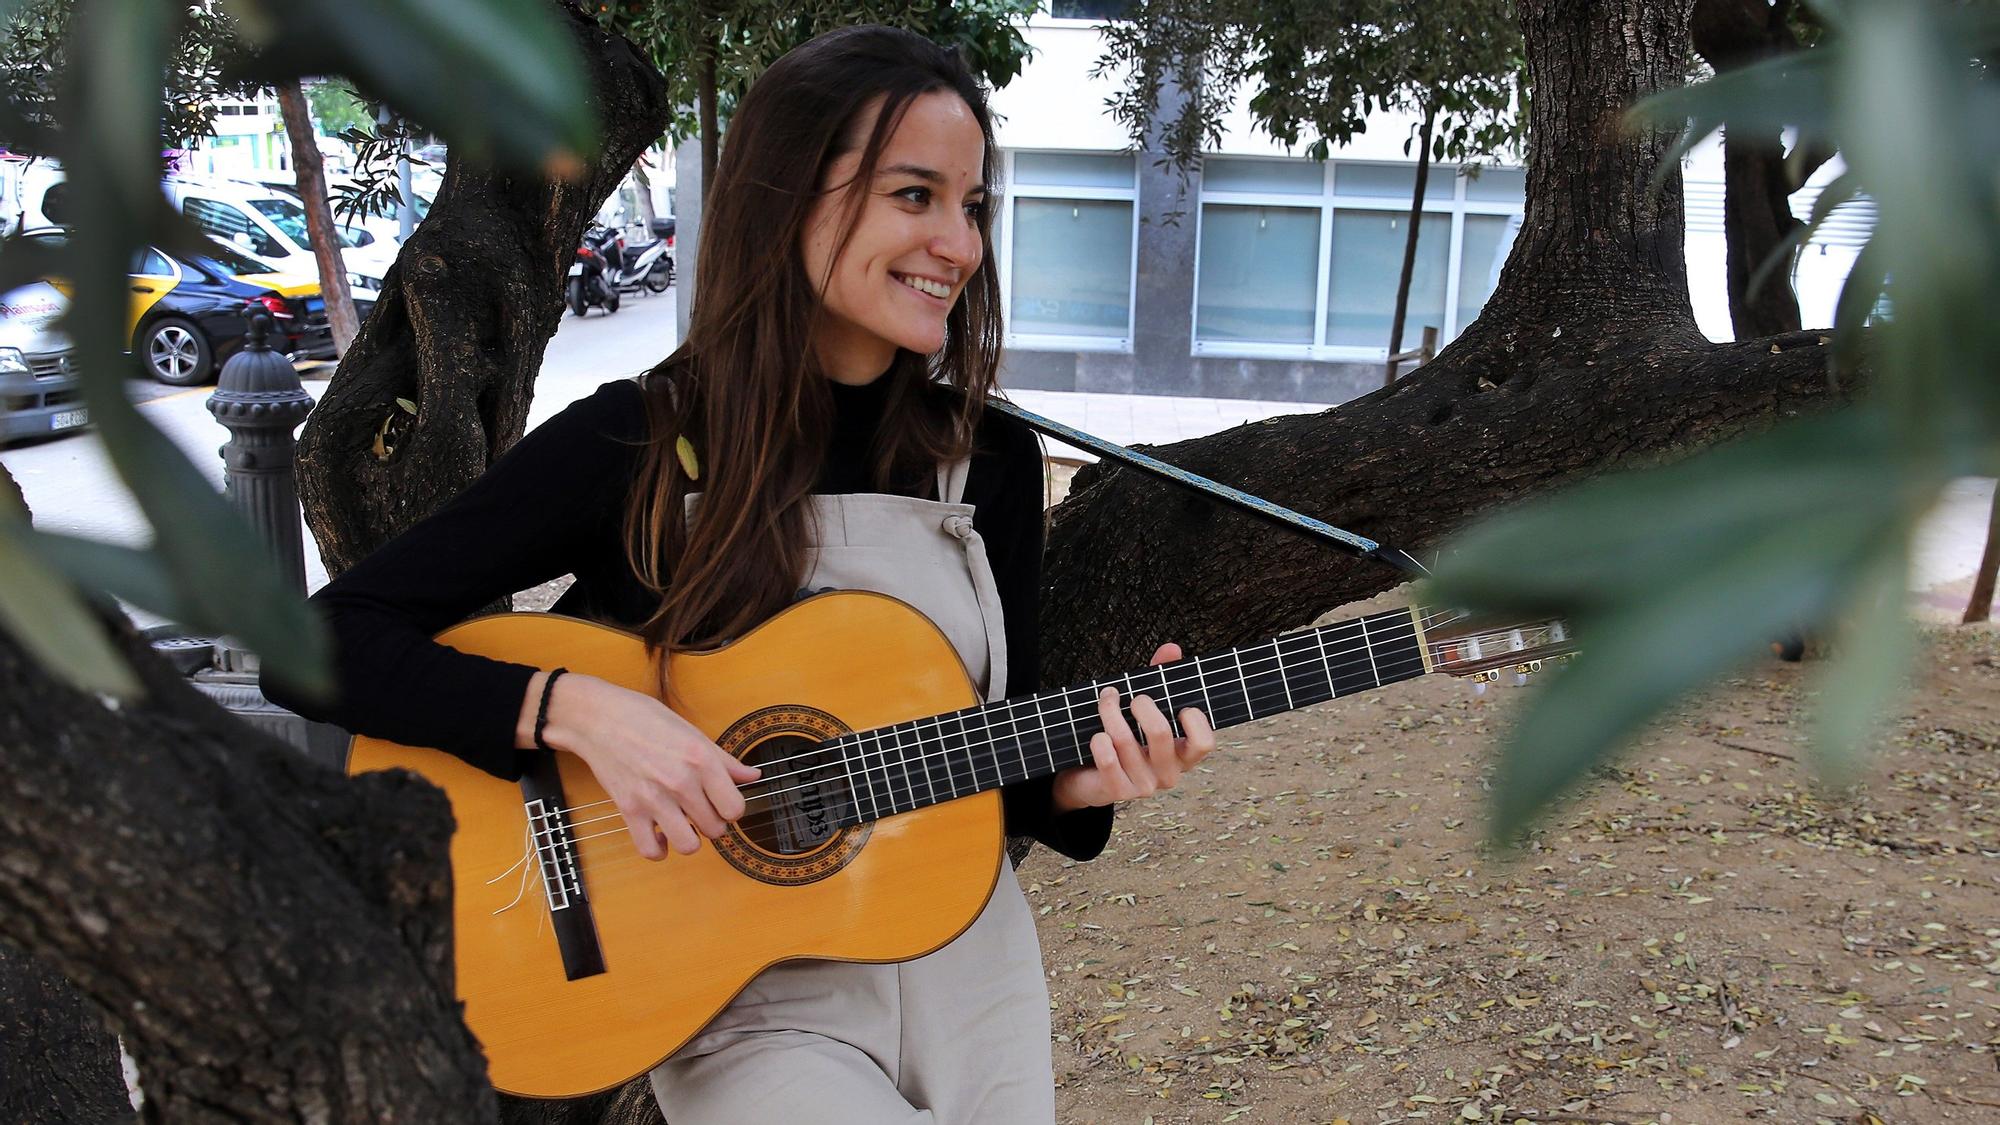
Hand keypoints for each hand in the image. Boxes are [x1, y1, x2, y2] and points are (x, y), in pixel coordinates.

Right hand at [523, 671, 760, 859]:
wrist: (599, 718)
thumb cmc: (644, 718)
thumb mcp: (692, 732)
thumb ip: (724, 760)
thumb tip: (752, 776)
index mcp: (701, 759)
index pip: (735, 808)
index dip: (732, 809)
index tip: (722, 803)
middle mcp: (681, 781)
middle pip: (715, 829)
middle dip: (712, 823)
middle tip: (701, 810)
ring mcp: (654, 798)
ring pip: (689, 845)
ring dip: (690, 839)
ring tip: (684, 824)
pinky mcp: (629, 810)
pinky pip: (651, 850)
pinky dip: (658, 849)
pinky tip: (660, 835)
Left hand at [1050, 643, 1215, 812]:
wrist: (1091, 777)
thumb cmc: (1126, 736)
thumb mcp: (1145, 708)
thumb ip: (1161, 678)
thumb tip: (1172, 648)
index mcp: (1183, 756)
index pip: (1205, 744)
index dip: (1195, 721)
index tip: (1181, 707)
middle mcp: (1169, 774)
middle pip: (1160, 734)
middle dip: (1142, 706)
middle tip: (1134, 698)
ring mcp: (1144, 786)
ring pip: (1125, 740)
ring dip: (1110, 712)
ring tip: (1106, 699)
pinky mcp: (1118, 792)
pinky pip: (1108, 760)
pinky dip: (1100, 741)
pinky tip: (1098, 734)